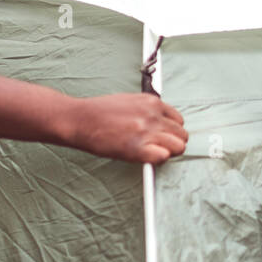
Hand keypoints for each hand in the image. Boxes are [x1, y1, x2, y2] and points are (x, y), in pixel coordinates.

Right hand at [69, 94, 187, 164]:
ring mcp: (147, 132)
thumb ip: (149, 110)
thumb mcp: (130, 101)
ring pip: (178, 147)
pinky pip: (164, 157)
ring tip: (153, 153)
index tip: (163, 136)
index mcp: (152, 102)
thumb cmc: (99, 112)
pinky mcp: (138, 149)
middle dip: (173, 143)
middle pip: (182, 135)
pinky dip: (158, 160)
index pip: (179, 120)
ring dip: (168, 152)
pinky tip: (146, 157)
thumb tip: (162, 123)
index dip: (171, 130)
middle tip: (158, 147)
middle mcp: (153, 116)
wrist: (80, 119)